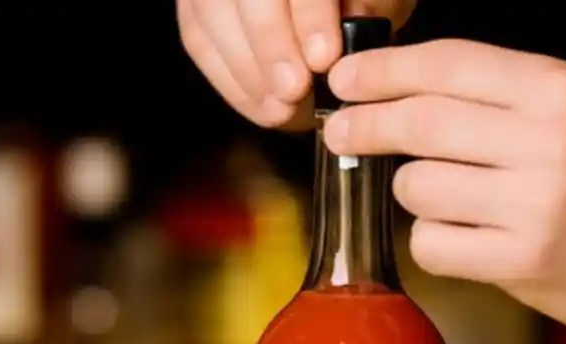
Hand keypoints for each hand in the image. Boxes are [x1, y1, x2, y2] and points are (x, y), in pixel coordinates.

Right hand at [177, 0, 416, 129]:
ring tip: (282, 110)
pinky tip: (262, 107)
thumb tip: (351, 39)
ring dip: (247, 72)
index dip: (309, 15)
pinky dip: (230, 79)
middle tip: (294, 91)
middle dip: (270, 46)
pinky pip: (199, 39)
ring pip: (212, 16)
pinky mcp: (196, 4)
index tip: (323, 58)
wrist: (317, 6)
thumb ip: (370, 5)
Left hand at [322, 39, 565, 343]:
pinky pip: (433, 244)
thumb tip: (411, 83)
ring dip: (414, 193)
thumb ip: (509, 92)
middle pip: (418, 122)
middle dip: (364, 125)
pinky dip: (434, 242)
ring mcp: (535, 204)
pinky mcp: (523, 261)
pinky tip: (465, 240)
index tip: (345, 79)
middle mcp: (548, 140)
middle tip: (340, 131)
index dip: (382, 70)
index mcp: (559, 90)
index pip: (446, 64)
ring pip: (417, 186)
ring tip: (448, 199)